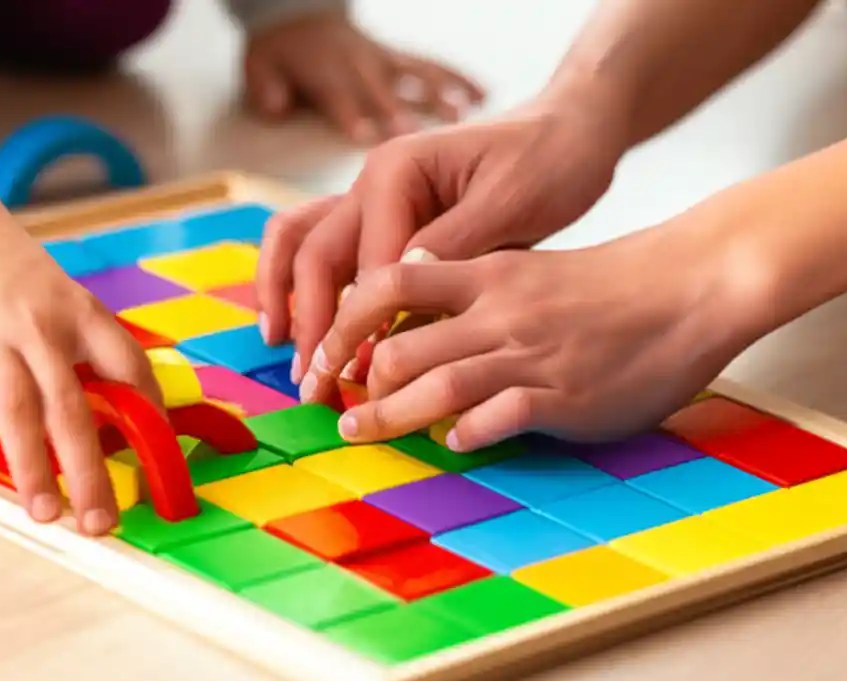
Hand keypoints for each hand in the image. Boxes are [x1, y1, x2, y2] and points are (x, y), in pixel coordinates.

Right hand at [0, 191, 159, 535]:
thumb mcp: (53, 289)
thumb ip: (75, 341)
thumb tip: (104, 402)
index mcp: (79, 311)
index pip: (130, 369)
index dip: (149, 415)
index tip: (158, 459)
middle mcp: (41, 324)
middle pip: (75, 409)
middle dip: (92, 472)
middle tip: (102, 522)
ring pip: (17, 409)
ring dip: (32, 468)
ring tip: (43, 513)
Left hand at [243, 11, 483, 141]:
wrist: (301, 14)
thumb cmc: (282, 51)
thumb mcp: (262, 63)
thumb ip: (268, 86)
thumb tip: (274, 104)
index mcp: (328, 75)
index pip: (340, 96)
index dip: (352, 115)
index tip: (368, 135)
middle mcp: (361, 67)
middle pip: (382, 91)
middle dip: (399, 110)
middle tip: (422, 134)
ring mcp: (385, 62)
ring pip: (415, 76)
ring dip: (439, 95)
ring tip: (465, 114)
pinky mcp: (401, 59)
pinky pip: (432, 67)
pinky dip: (458, 79)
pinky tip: (483, 95)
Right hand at [257, 98, 631, 376]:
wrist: (567, 133)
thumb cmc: (547, 161)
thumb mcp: (509, 203)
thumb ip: (451, 244)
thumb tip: (399, 289)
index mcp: (395, 171)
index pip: (364, 261)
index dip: (360, 324)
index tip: (363, 376)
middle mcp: (371, 181)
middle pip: (314, 254)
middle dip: (310, 321)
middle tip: (313, 382)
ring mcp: (372, 198)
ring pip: (302, 242)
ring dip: (285, 295)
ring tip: (279, 347)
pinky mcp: (385, 218)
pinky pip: (328, 248)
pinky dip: (308, 285)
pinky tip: (304, 325)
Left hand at [298, 220, 772, 449]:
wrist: (689, 286)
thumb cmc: (612, 285)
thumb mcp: (533, 271)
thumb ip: (479, 293)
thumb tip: (420, 321)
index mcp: (488, 274)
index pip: (390, 282)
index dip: (346, 319)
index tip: (326, 352)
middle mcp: (499, 312)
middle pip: (400, 343)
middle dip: (358, 381)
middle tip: (337, 408)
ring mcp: (530, 355)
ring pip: (437, 382)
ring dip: (390, 414)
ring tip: (360, 433)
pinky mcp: (563, 394)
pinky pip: (498, 415)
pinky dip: (466, 432)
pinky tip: (452, 443)